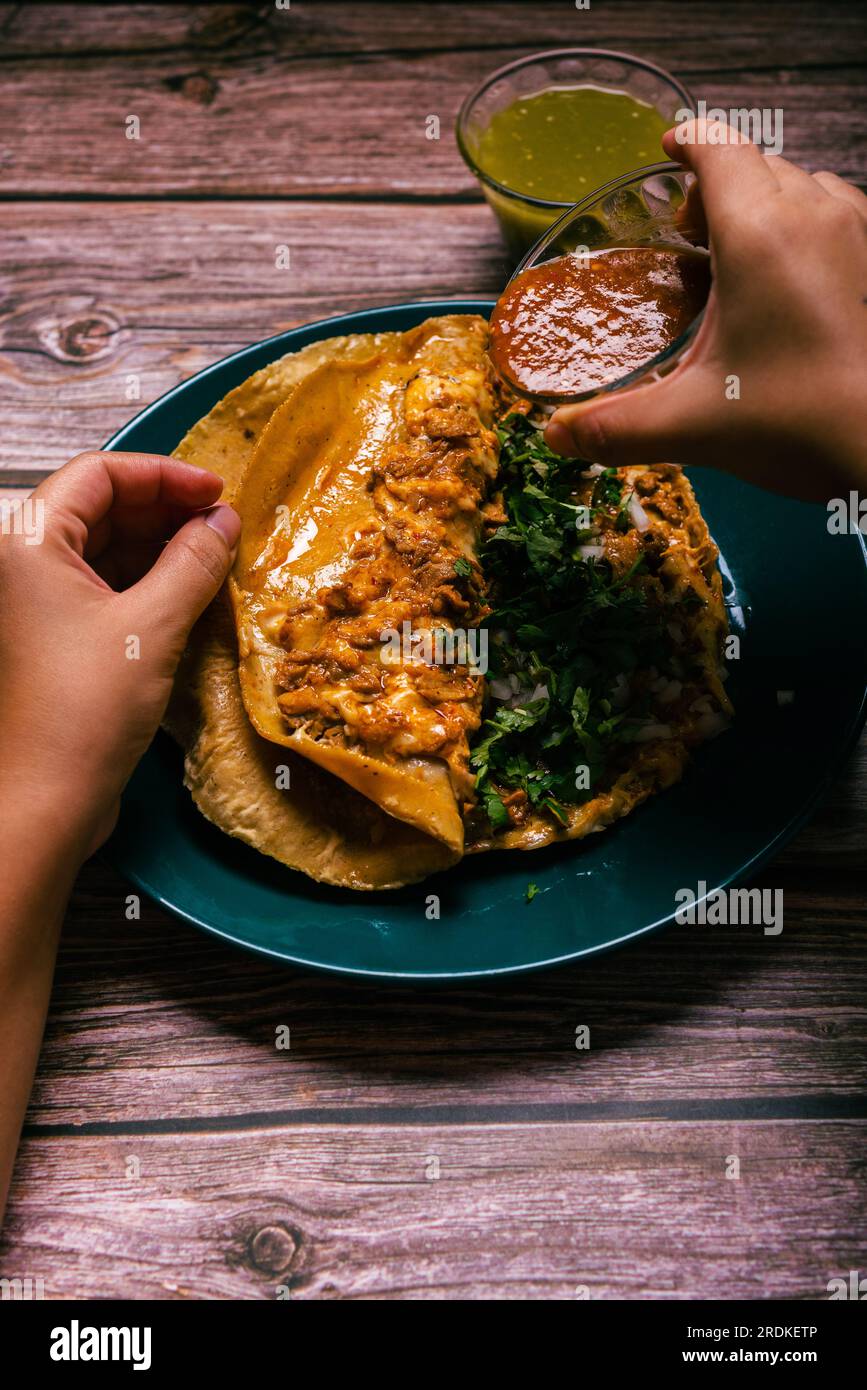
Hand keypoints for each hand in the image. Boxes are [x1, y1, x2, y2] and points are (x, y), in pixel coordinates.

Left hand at [0, 451, 239, 861]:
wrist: (44, 800)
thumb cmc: (83, 712)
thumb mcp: (152, 626)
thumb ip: (193, 563)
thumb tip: (225, 521)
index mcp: (31, 543)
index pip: (100, 474)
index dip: (164, 474)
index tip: (218, 491)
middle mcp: (26, 565)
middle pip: (101, 508)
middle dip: (166, 509)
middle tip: (224, 524)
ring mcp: (39, 604)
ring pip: (107, 549)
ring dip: (162, 547)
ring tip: (217, 558)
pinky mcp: (58, 639)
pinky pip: (107, 588)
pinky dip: (150, 583)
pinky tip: (191, 593)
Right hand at [545, 119, 866, 500]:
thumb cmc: (800, 425)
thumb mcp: (691, 427)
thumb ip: (614, 428)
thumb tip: (556, 437)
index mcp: (760, 232)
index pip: (718, 145)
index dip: (686, 142)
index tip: (665, 154)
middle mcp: (814, 213)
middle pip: (756, 162)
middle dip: (716, 186)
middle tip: (688, 244)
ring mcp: (858, 231)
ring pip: (801, 184)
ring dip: (764, 204)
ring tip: (738, 262)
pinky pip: (838, 211)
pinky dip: (805, 226)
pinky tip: (789, 282)